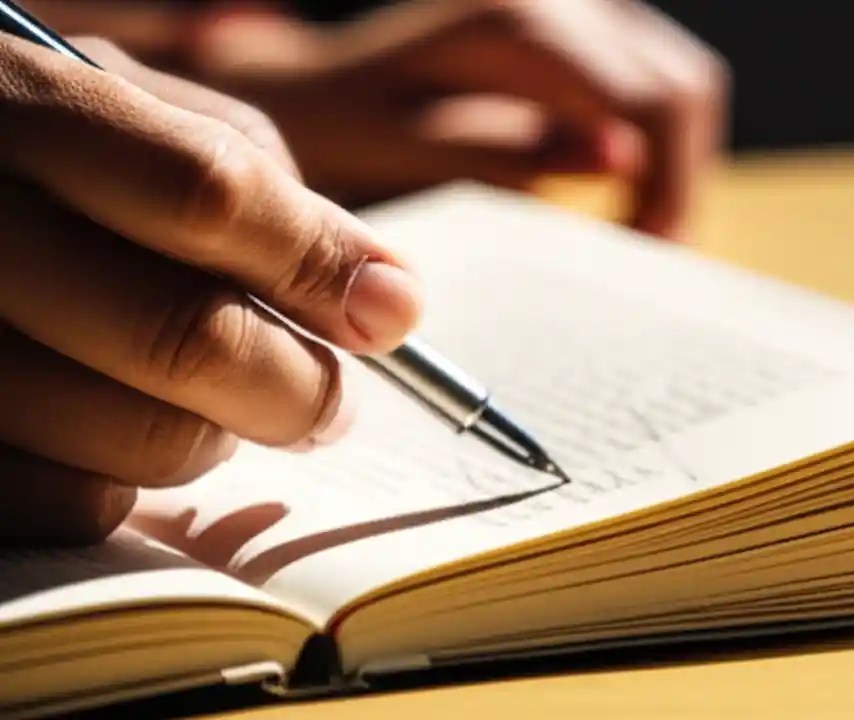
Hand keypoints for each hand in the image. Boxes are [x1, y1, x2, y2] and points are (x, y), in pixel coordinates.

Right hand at [0, 37, 422, 543]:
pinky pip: (76, 507)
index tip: (389, 311)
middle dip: (299, 389)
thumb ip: (257, 181)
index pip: (207, 192)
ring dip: (216, 436)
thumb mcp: (132, 110)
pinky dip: (127, 483)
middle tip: (330, 404)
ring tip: (203, 403)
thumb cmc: (43, 153)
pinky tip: (107, 430)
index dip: (319, 264)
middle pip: (184, 339)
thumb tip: (387, 299)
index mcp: (19, 106)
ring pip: (142, 439)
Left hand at [184, 0, 728, 238]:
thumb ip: (506, 152)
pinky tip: (617, 193)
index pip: (655, 100)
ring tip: (633, 231)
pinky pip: (650, 85)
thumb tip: (618, 159)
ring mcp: (575, 12)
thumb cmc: (336, 125)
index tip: (648, 258)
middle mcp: (561, 2)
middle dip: (679, 178)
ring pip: (680, 83)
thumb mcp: (400, 149)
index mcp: (519, 26)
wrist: (303, 91)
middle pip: (684, 87)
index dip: (671, 186)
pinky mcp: (578, 38)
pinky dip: (651, 144)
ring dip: (673, 161)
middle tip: (643, 257)